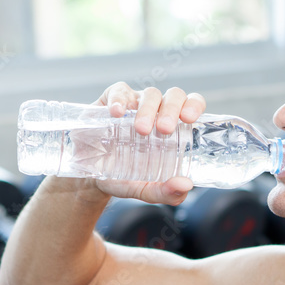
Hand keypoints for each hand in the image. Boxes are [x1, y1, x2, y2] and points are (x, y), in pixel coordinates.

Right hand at [91, 82, 206, 205]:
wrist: (91, 178)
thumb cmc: (125, 179)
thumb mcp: (146, 190)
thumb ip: (167, 193)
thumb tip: (185, 185)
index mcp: (173, 128)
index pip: (191, 105)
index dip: (194, 105)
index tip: (189, 118)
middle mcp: (157, 111)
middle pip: (173, 96)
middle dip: (172, 109)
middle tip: (164, 129)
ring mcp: (135, 103)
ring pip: (150, 94)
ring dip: (148, 109)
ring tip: (141, 129)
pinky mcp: (111, 101)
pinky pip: (119, 91)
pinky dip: (119, 99)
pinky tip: (116, 112)